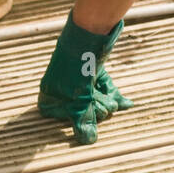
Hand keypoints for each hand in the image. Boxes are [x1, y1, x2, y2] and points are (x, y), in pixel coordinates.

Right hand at [38, 10, 132, 143]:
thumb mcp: (79, 99)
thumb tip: (87, 141)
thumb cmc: (76, 66)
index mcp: (49, 94)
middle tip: (104, 107)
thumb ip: (83, 121)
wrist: (90, 31)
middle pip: (80, 110)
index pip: (60, 118)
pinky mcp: (91, 72)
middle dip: (95, 110)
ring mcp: (77, 80)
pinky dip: (112, 94)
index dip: (76, 119)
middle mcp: (61, 89)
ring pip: (93, 99)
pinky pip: (102, 89)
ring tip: (113, 103)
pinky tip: (124, 102)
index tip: (85, 118)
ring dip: (105, 103)